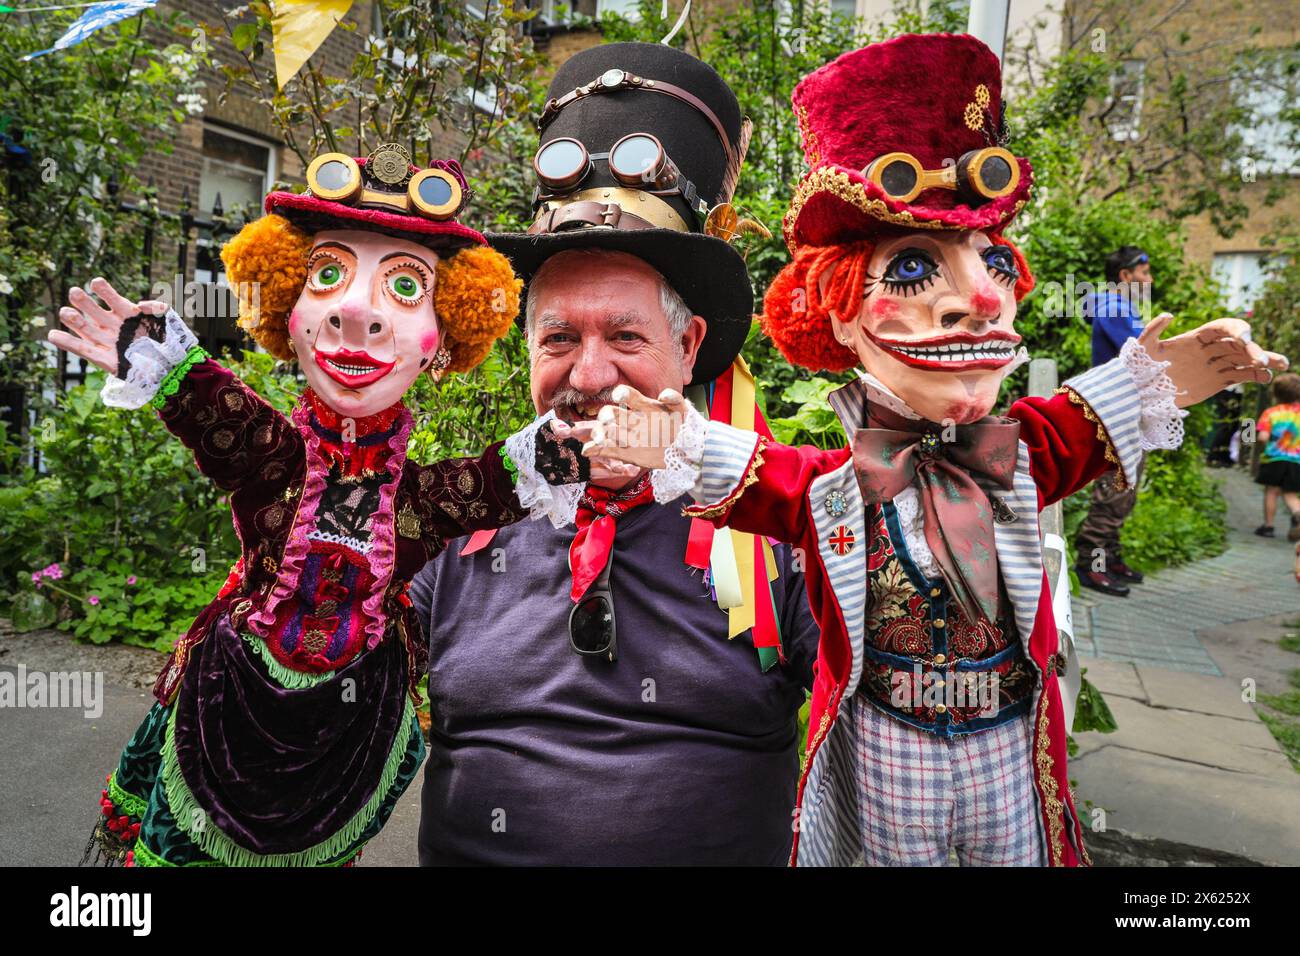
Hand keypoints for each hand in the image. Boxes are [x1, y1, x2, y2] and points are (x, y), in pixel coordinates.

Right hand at [49, 277, 168, 375]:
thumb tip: (146, 305)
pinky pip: (83, 349)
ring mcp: (106, 341)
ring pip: (85, 327)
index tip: (96, 282)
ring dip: (73, 319)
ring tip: (65, 312)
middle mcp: (112, 325)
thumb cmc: (167, 343)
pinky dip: (67, 343)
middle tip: (75, 292)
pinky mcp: (103, 358)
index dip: (104, 290)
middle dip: (84, 301)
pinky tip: (52, 335)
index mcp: (126, 313)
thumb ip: (158, 311)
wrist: (169, 368)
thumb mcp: (168, 324)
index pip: (112, 298)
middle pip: (93, 310)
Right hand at [554, 385, 688, 470]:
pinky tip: (587, 451)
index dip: (622, 393)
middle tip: (608, 421)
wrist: (687, 450)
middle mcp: (632, 420)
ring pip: (607, 432)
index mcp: (644, 406)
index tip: (619, 395)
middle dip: (607, 416)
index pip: (628, 396)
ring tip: (599, 439)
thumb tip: (664, 394)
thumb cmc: (683, 427)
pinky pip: (607, 450)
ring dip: (600, 433)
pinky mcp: (625, 452)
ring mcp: (627, 436)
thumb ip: (674, 400)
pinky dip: (595, 450)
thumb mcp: (682, 412)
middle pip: (612, 413)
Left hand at [1139, 313, 1287, 407]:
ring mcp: (1215, 365)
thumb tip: (1170, 314)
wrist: (1140, 392)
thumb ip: (1153, 329)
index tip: (1243, 338)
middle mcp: (1210, 349)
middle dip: (1252, 349)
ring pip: (1244, 359)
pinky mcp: (1217, 381)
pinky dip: (1255, 376)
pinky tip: (1267, 378)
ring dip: (1263, 360)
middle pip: (1238, 344)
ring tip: (1282, 364)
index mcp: (1196, 337)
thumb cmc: (1139, 367)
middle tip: (1261, 360)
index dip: (1235, 330)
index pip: (1222, 328)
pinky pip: (1240, 376)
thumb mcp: (1141, 347)